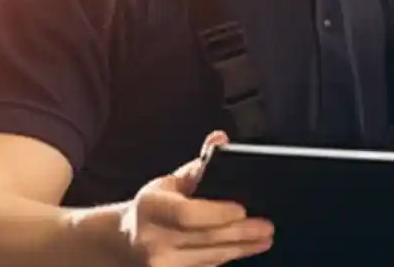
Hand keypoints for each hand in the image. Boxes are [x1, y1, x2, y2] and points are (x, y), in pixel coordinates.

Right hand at [118, 131, 273, 265]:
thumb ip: (199, 165)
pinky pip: (206, 266)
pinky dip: (227, 256)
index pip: (186, 214)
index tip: (242, 209)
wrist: (127, 242)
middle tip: (266, 227)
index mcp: (151, 207)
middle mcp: (152, 237)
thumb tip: (221, 139)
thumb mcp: (169, 183)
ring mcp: (160, 262)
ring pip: (209, 256)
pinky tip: (245, 249)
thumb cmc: (154, 207)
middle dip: (240, 233)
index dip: (216, 213)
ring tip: (264, 239)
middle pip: (204, 237)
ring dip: (240, 248)